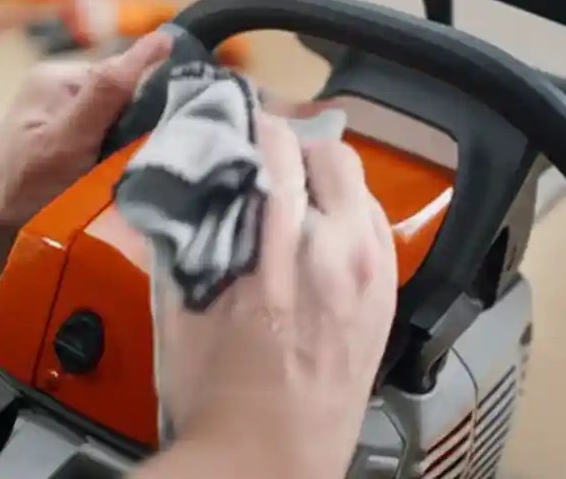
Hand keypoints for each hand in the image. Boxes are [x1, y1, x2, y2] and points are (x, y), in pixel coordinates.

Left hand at [0, 32, 172, 264]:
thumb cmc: (22, 190)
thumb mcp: (69, 139)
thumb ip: (110, 92)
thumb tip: (163, 37)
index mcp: (60, 77)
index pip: (128, 74)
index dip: (155, 102)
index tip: (167, 137)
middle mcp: (61, 91)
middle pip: (126, 101)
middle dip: (142, 131)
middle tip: (143, 165)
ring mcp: (63, 121)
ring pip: (121, 127)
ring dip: (132, 151)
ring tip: (130, 179)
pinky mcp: (65, 149)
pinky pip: (109, 147)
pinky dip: (118, 165)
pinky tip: (116, 186)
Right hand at [138, 114, 396, 478]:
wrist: (268, 463)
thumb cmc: (218, 400)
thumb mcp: (179, 314)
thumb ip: (180, 245)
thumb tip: (183, 195)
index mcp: (277, 259)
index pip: (280, 153)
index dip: (258, 125)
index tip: (241, 121)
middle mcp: (335, 258)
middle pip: (332, 155)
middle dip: (296, 143)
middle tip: (267, 151)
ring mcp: (370, 278)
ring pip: (361, 186)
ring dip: (325, 175)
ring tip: (294, 188)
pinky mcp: (386, 299)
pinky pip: (377, 225)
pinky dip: (350, 211)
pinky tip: (323, 226)